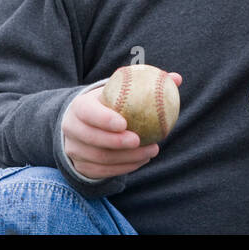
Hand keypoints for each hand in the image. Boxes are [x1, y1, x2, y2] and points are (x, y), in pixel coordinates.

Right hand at [61, 73, 182, 180]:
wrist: (84, 123)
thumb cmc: (109, 103)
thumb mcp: (120, 90)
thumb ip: (146, 84)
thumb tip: (177, 78)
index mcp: (80, 107)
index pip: (88, 113)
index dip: (104, 119)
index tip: (125, 123)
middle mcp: (71, 129)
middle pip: (92, 139)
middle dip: (117, 142)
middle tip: (140, 140)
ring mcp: (74, 150)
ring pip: (100, 158)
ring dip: (127, 158)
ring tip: (151, 151)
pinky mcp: (80, 166)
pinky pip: (103, 171)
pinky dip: (124, 168)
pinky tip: (142, 161)